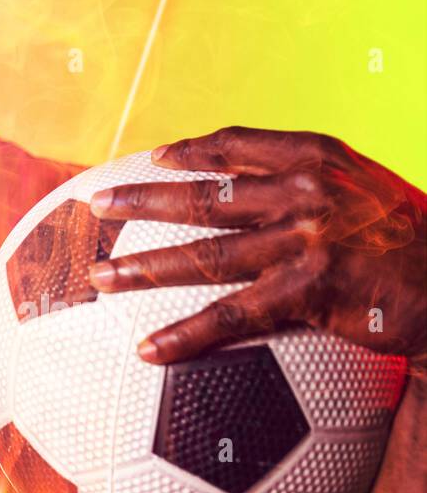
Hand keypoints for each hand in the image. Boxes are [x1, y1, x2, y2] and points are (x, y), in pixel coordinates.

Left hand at [87, 126, 426, 369]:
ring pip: (204, 255)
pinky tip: (149, 348)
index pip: (233, 145)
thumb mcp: (364, 184)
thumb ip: (308, 174)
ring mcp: (305, 241)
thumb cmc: (408, 236)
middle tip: (96, 205)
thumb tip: (241, 176)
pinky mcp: (310, 291)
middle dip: (141, 200)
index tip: (150, 158)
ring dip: (143, 267)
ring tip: (99, 278)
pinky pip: (232, 316)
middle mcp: (305, 190)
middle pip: (202, 196)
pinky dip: (186, 335)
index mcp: (316, 155)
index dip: (186, 151)